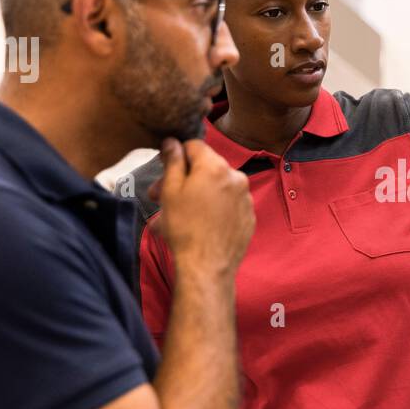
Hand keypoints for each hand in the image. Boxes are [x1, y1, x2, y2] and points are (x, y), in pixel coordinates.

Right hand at [151, 137, 254, 275]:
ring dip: (197, 194)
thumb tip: (172, 142)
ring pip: (217, 186)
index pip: (194, 146)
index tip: (164, 169)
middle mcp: (236, 177)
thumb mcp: (170, 192)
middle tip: (160, 196)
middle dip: (183, 178)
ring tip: (179, 214)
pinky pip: (229, 204)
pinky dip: (215, 208)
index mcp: (215, 166)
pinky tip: (200, 223)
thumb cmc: (185, 228)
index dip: (176, 155)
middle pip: (206, 167)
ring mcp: (246, 197)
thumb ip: (172, 162)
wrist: (207, 266)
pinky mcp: (249, 216)